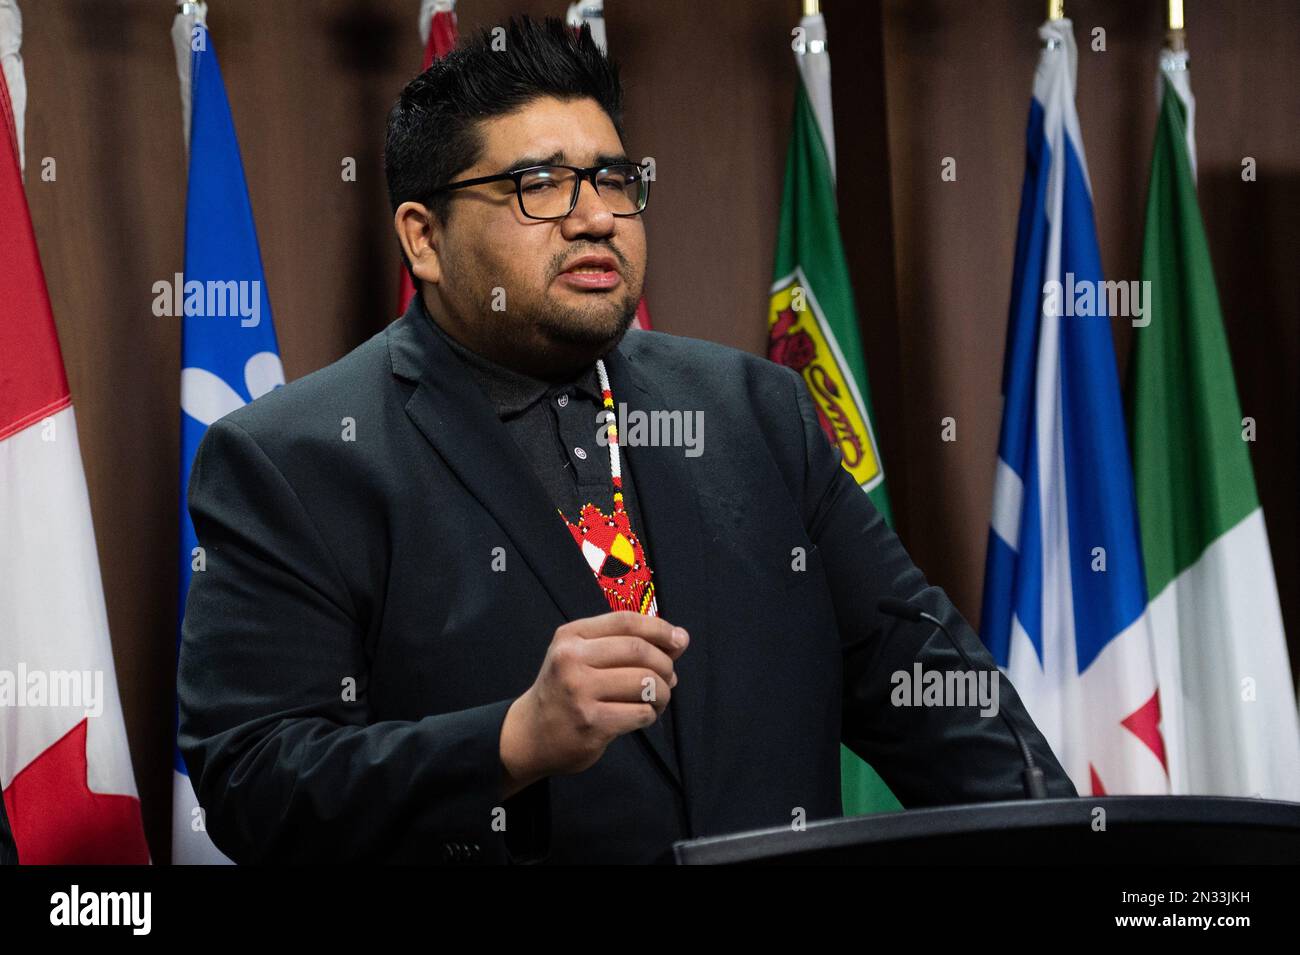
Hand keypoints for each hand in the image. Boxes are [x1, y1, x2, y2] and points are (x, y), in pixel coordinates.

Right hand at [499, 611, 688, 796]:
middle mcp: (571, 659)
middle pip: (639, 651)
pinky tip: (641, 716)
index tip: (680, 640)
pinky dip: (650, 714)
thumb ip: (625, 644)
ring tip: (657, 700)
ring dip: (662, 693)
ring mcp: (580, 692)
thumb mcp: (582, 656)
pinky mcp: (591, 723)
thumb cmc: (565, 690)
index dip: (660, 628)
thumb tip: (680, 639)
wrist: (530, 734)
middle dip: (665, 664)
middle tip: (669, 678)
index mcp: (571, 636)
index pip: (626, 621)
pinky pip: (640, 713)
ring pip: (645, 682)